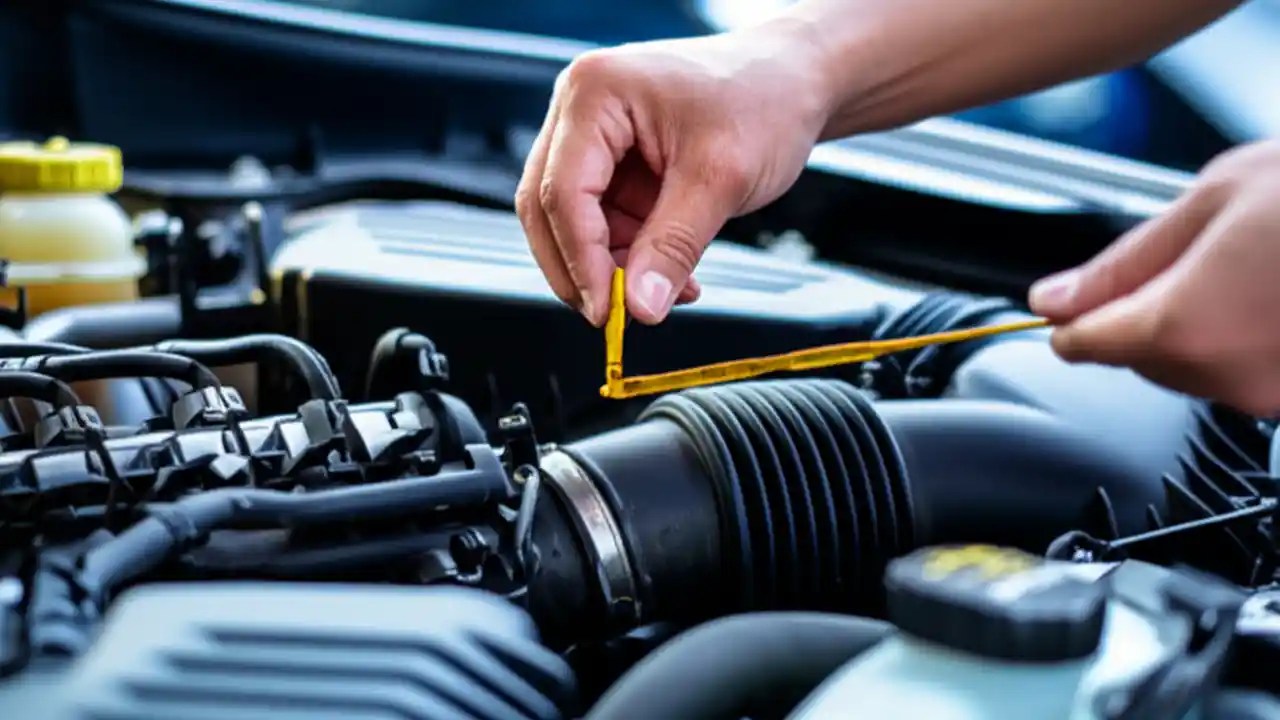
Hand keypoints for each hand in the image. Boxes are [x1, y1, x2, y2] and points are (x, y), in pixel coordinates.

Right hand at [516, 21, 828, 325]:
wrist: (794, 81)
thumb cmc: (763, 100)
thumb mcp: (721, 179)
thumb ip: (674, 247)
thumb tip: (640, 307)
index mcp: (595, 92)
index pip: (561, 191)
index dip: (580, 260)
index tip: (607, 311)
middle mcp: (580, 109)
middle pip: (548, 207)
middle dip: (581, 269)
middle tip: (615, 317)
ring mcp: (593, 136)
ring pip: (572, 222)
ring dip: (612, 267)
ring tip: (667, 289)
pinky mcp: (612, 163)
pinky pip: (603, 222)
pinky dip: (632, 255)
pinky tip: (670, 273)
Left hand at [1029, 141, 1279, 415]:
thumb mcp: (1208, 203)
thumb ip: (1121, 264)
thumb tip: (1055, 300)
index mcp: (1182, 326)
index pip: (1083, 345)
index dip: (1071, 318)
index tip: (1068, 305)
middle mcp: (1223, 376)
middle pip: (1135, 359)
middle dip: (1139, 314)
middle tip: (1190, 256)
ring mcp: (1268, 394)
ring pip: (1187, 371)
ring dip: (1192, 328)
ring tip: (1244, 267)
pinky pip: (1239, 375)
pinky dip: (1238, 341)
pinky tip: (1266, 296)